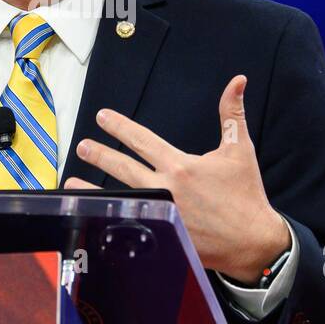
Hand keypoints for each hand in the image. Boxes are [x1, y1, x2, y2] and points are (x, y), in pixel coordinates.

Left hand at [64, 74, 291, 282]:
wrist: (254, 241)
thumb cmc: (246, 194)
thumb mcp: (240, 149)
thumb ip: (232, 114)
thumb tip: (237, 81)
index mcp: (181, 165)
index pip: (142, 140)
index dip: (119, 126)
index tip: (102, 117)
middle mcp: (167, 188)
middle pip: (123, 168)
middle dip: (100, 154)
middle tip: (82, 146)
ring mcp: (161, 214)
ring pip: (119, 197)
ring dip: (92, 190)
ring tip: (70, 183)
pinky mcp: (163, 235)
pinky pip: (130, 223)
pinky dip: (109, 217)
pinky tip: (93, 214)